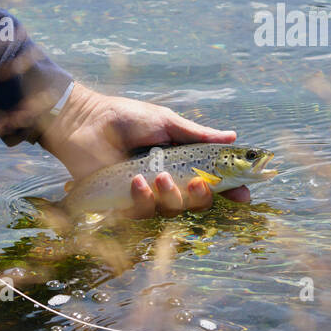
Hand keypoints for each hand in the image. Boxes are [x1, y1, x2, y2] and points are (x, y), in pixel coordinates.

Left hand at [38, 83, 250, 217]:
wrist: (85, 121)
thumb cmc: (126, 117)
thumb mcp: (166, 122)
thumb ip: (198, 135)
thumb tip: (233, 137)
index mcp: (182, 162)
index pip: (212, 181)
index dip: (230, 191)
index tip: (244, 196)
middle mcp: (167, 181)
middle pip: (196, 202)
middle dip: (202, 197)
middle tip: (198, 183)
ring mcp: (146, 194)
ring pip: (171, 210)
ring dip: (170, 196)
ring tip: (158, 176)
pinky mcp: (122, 203)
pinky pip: (142, 212)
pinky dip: (143, 199)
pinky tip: (136, 182)